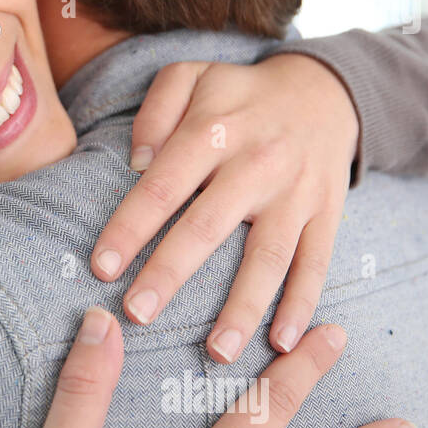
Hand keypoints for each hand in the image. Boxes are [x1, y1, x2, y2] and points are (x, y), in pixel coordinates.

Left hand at [90, 55, 358, 362]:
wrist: (326, 89)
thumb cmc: (237, 94)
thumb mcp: (191, 76)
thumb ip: (156, 110)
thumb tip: (136, 162)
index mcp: (214, 130)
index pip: (163, 184)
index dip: (130, 226)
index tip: (101, 266)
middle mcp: (257, 164)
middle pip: (207, 226)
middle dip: (170, 274)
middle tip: (137, 314)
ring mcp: (295, 193)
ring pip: (267, 257)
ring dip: (242, 308)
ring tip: (216, 351)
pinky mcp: (326, 214)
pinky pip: (315, 264)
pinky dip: (301, 306)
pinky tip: (282, 343)